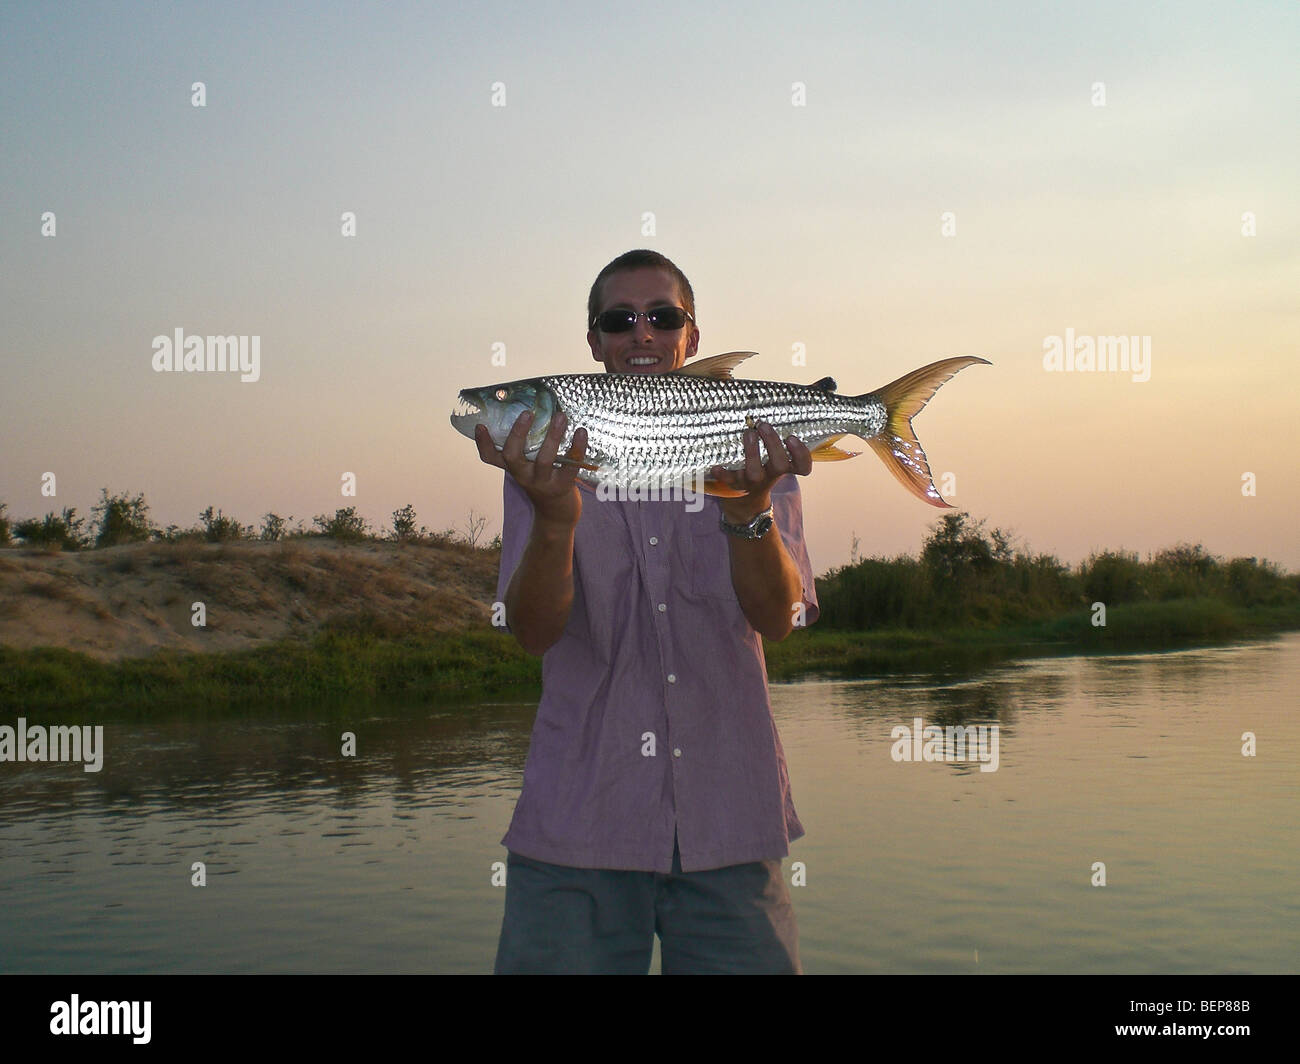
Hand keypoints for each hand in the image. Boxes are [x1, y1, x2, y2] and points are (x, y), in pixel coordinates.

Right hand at [474, 410, 588, 528]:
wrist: (556, 511)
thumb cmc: (541, 479)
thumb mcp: (527, 465)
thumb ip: (525, 445)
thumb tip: (533, 408)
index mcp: (512, 467)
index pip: (490, 457)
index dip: (483, 443)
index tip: (480, 426)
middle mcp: (523, 475)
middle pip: (513, 456)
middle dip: (518, 434)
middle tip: (528, 413)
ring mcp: (542, 481)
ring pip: (543, 459)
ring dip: (553, 436)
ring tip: (560, 416)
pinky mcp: (562, 485)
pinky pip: (569, 466)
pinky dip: (577, 448)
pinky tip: (581, 432)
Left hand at [709, 422, 811, 522]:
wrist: (748, 495)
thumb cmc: (765, 464)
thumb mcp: (775, 453)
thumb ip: (777, 435)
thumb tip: (770, 402)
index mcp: (786, 467)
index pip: (802, 466)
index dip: (800, 454)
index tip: (792, 437)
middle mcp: (771, 475)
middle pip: (779, 465)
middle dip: (772, 444)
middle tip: (764, 425)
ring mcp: (753, 481)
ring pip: (754, 472)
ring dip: (751, 452)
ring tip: (748, 433)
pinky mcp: (735, 483)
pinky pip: (728, 480)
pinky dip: (722, 473)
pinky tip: (716, 466)